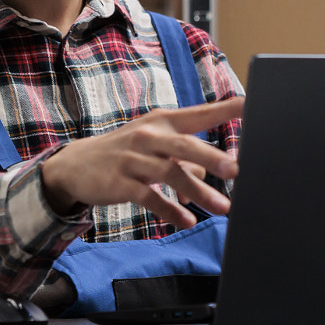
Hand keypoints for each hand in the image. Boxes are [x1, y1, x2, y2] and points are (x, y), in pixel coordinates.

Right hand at [39, 97, 243, 228]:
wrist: (75, 166)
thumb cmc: (125, 152)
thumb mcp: (154, 146)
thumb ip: (185, 159)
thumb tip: (208, 176)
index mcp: (162, 121)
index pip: (198, 114)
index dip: (224, 109)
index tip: (249, 104)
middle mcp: (149, 136)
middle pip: (184, 145)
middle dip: (211, 157)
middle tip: (236, 170)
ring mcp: (133, 159)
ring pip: (170, 174)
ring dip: (199, 192)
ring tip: (222, 207)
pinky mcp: (120, 183)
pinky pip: (150, 198)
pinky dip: (171, 211)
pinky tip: (188, 221)